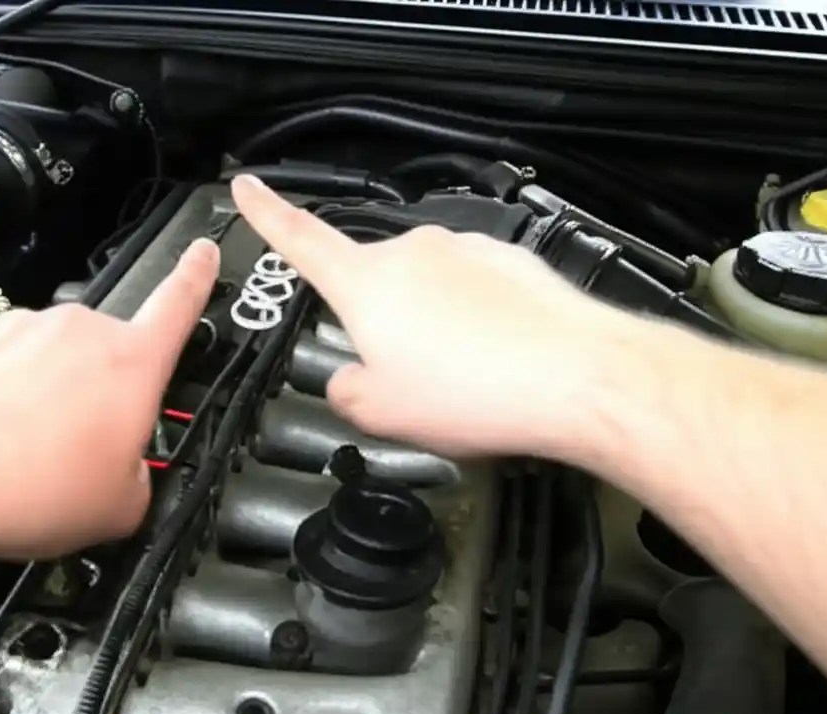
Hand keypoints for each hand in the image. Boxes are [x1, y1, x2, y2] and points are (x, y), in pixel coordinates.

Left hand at [0, 238, 219, 558]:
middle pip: (107, 357)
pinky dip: (0, 402)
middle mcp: (78, 333)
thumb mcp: (117, 509)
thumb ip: (140, 480)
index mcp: (130, 364)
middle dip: (100, 399)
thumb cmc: (22, 488)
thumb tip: (127, 477)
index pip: (179, 304)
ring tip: (25, 458)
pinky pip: (3, 370)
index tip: (205, 253)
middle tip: (80, 453)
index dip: (198, 276)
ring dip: (48, 402)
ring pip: (52, 365)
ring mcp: (21, 331)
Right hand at [231, 175, 642, 459]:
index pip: (300, 238)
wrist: (578, 378)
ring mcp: (466, 253)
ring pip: (429, 296)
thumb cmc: (481, 392)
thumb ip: (345, 391)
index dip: (265, 213)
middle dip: (384, 330)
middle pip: (375, 289)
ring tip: (467, 381)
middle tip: (411, 382)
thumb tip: (349, 381)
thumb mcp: (382, 413)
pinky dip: (478, 326)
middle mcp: (414, 254)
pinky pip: (476, 296)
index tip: (247, 188)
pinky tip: (499, 364)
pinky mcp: (510, 263)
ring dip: (436, 331)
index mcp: (366, 284)